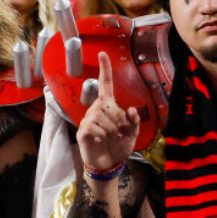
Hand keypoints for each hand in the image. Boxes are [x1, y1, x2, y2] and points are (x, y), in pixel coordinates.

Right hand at [75, 51, 139, 173]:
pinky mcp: (82, 131)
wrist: (107, 163)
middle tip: (118, 132)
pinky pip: (94, 127)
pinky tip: (101, 140)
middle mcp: (96, 110)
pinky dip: (102, 135)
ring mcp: (87, 120)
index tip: (103, 54)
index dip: (105, 70)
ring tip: (110, 137)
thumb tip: (132, 110)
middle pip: (107, 106)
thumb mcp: (132, 133)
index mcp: (108, 107)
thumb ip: (134, 121)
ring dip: (111, 129)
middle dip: (117, 120)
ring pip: (102, 117)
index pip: (106, 85)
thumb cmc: (118, 145)